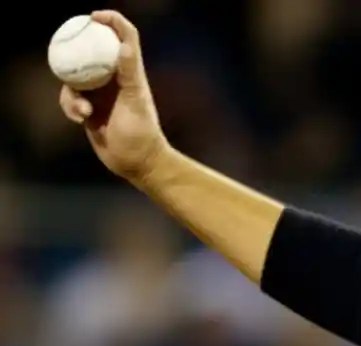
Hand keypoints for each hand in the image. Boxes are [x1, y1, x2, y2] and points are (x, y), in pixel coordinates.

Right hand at [57, 10, 169, 181]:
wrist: (137, 162)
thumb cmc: (141, 132)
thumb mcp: (135, 100)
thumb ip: (129, 72)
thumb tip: (124, 45)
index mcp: (130, 73)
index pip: (125, 39)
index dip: (113, 22)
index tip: (95, 16)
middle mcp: (115, 80)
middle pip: (94, 52)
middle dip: (78, 46)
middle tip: (66, 42)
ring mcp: (101, 94)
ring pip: (75, 77)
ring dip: (72, 92)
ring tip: (83, 111)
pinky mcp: (90, 109)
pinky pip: (70, 98)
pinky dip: (70, 106)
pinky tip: (80, 118)